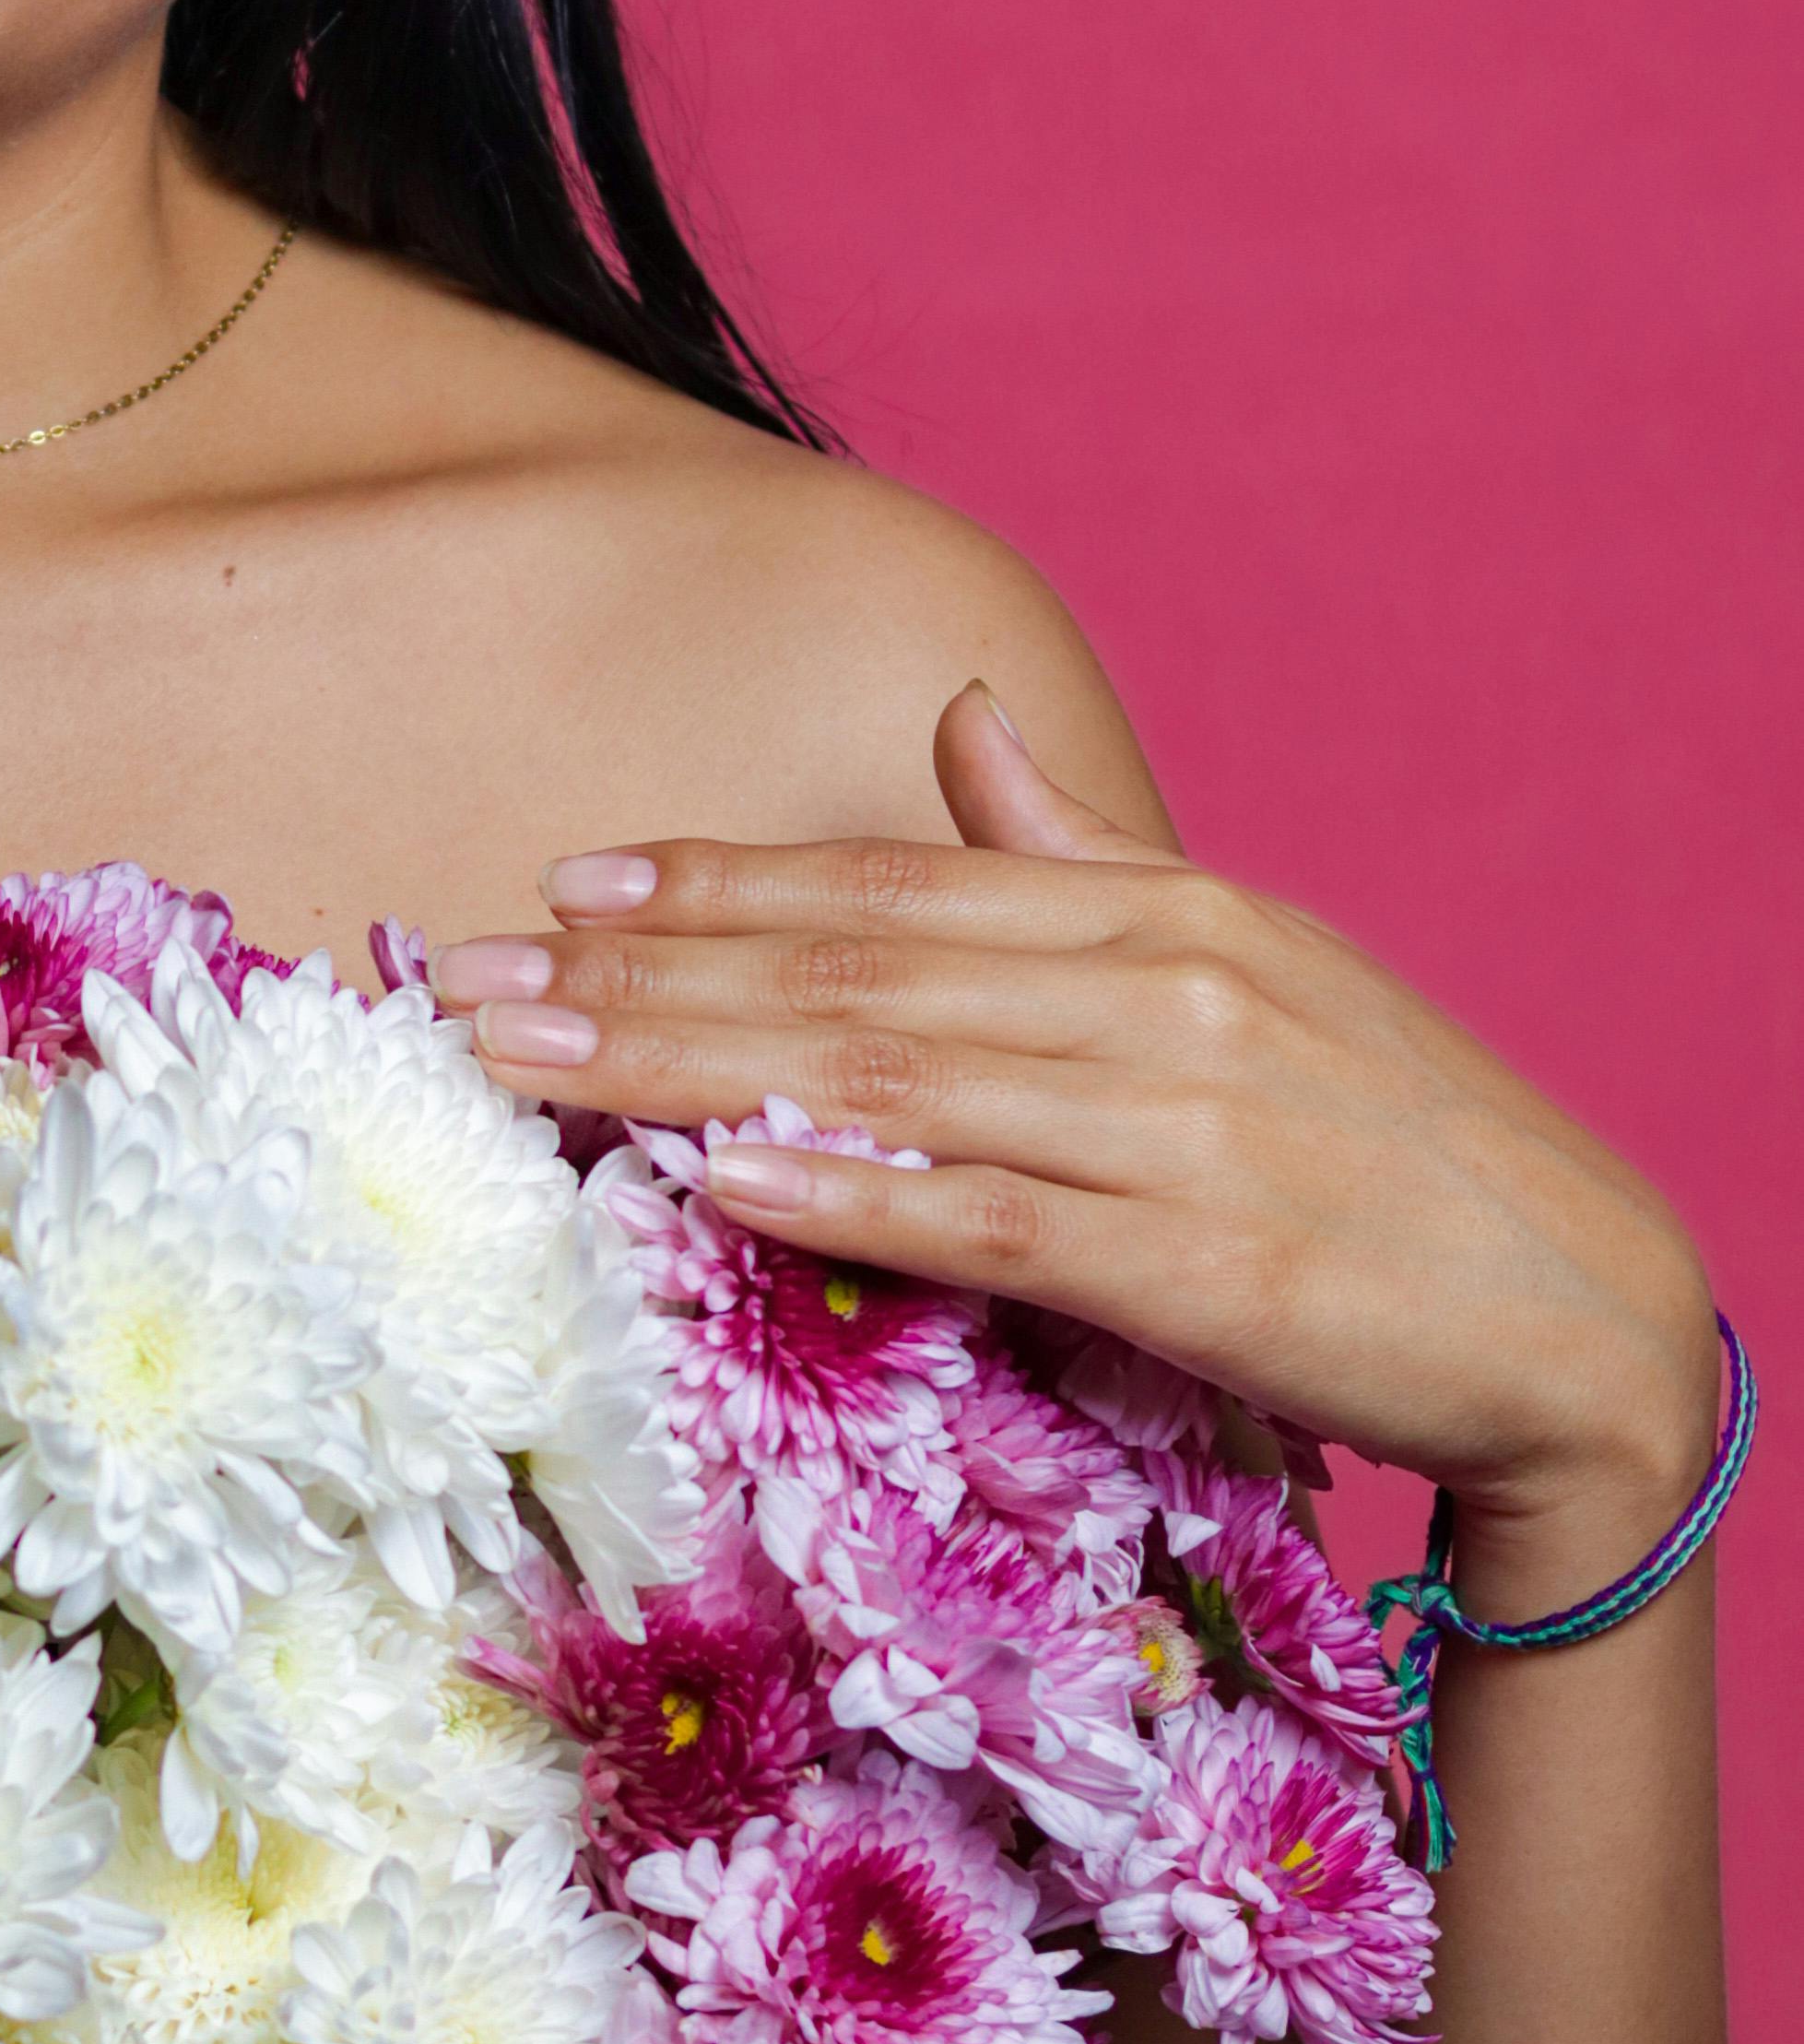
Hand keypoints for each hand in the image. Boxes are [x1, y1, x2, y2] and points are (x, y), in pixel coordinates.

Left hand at [432, 684, 1717, 1563]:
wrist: (1582, 1312)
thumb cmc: (1397, 1149)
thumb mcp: (1251, 964)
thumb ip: (1083, 857)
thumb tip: (967, 731)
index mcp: (1163, 912)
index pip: (893, 883)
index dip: (716, 879)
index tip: (562, 879)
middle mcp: (1159, 992)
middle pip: (849, 970)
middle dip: (640, 973)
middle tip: (461, 978)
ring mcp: (1179, 1125)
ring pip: (883, 1077)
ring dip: (684, 1067)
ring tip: (526, 1061)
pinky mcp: (1198, 1262)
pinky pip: (986, 1216)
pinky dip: (844, 1189)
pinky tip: (714, 1172)